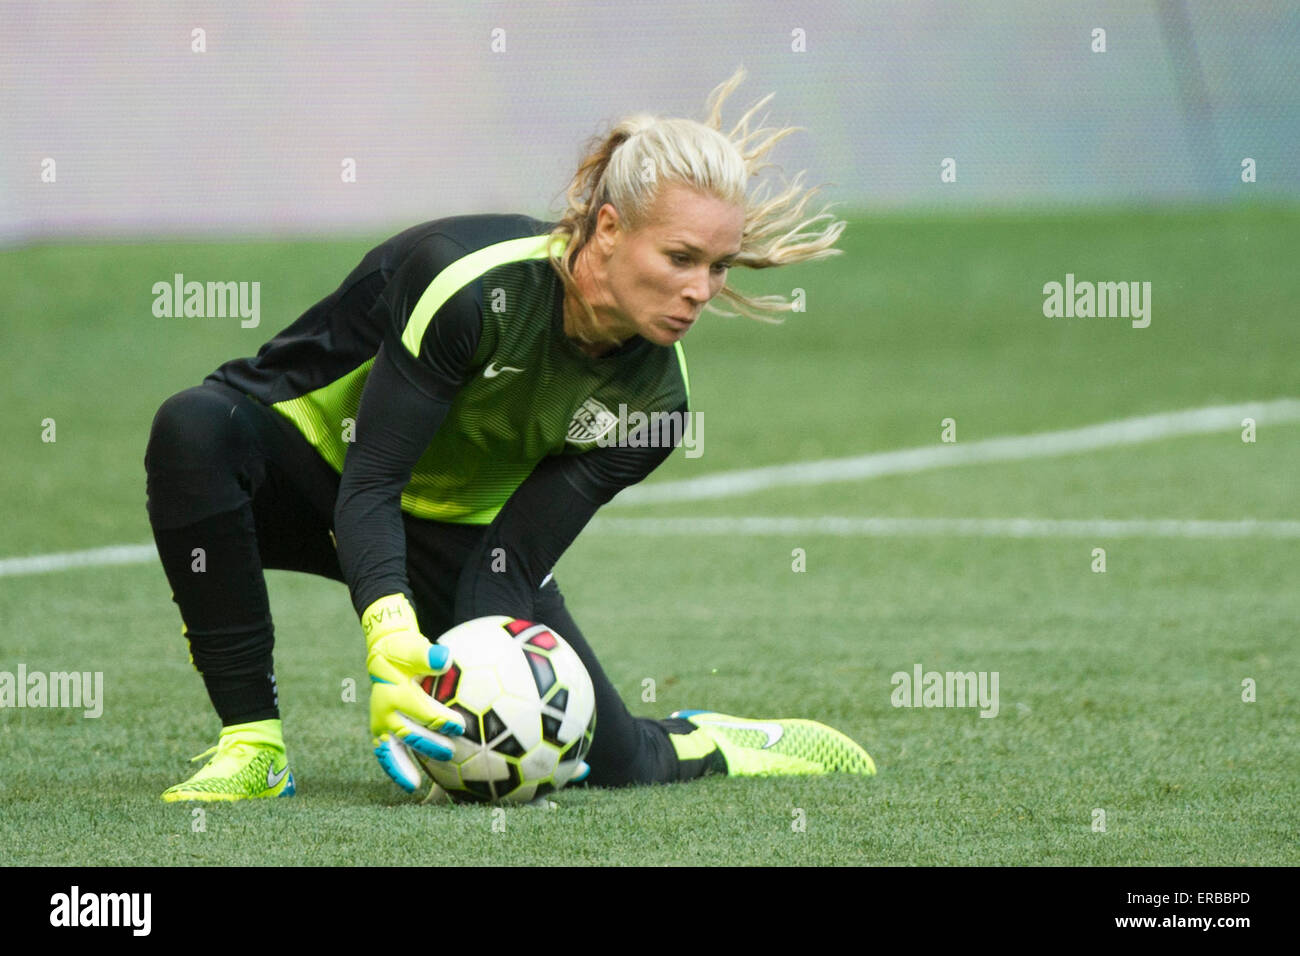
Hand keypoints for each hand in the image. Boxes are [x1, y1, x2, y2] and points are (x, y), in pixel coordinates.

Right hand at [363, 593, 464, 791]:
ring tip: (415, 786)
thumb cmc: (406, 652)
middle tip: (450, 752)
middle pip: (408, 733)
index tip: (461, 725)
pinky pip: (385, 755)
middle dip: (429, 744)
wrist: (384, 656)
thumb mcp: (415, 648)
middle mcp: (384, 711)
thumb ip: (429, 655)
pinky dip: (395, 770)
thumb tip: (445, 658)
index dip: (442, 719)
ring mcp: (379, 724)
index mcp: (395, 692)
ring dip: (403, 767)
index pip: (422, 710)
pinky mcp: (380, 732)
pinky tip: (410, 785)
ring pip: (390, 750)